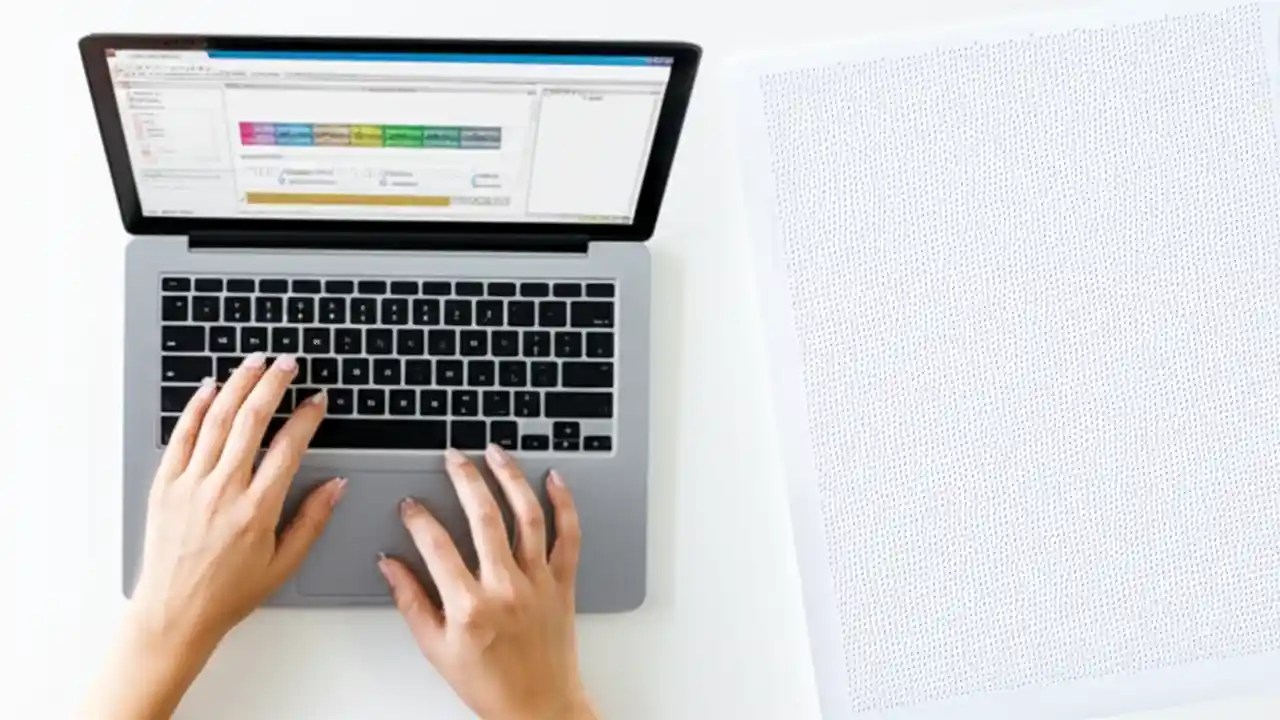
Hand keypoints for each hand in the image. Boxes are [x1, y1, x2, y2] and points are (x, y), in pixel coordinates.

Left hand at [83, 352, 344, 719]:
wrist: (173, 613)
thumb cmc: (228, 593)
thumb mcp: (283, 563)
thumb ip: (312, 520)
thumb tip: (336, 485)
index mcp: (257, 510)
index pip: (288, 447)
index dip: (307, 417)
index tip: (317, 401)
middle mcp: (223, 491)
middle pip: (251, 420)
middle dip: (273, 385)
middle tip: (288, 365)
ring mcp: (190, 485)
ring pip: (216, 420)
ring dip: (238, 385)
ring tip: (254, 364)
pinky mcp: (164, 486)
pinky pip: (181, 436)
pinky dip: (195, 407)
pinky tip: (209, 388)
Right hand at [378, 446, 593, 719]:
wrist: (538, 706)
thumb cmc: (487, 683)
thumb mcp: (435, 648)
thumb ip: (411, 601)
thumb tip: (389, 564)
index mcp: (468, 606)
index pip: (436, 544)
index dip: (418, 518)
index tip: (410, 504)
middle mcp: (505, 588)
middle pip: (483, 517)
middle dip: (465, 478)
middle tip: (453, 457)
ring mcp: (538, 582)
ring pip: (527, 516)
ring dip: (511, 477)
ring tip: (495, 453)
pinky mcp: (563, 583)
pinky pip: (568, 535)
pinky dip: (564, 503)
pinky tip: (554, 479)